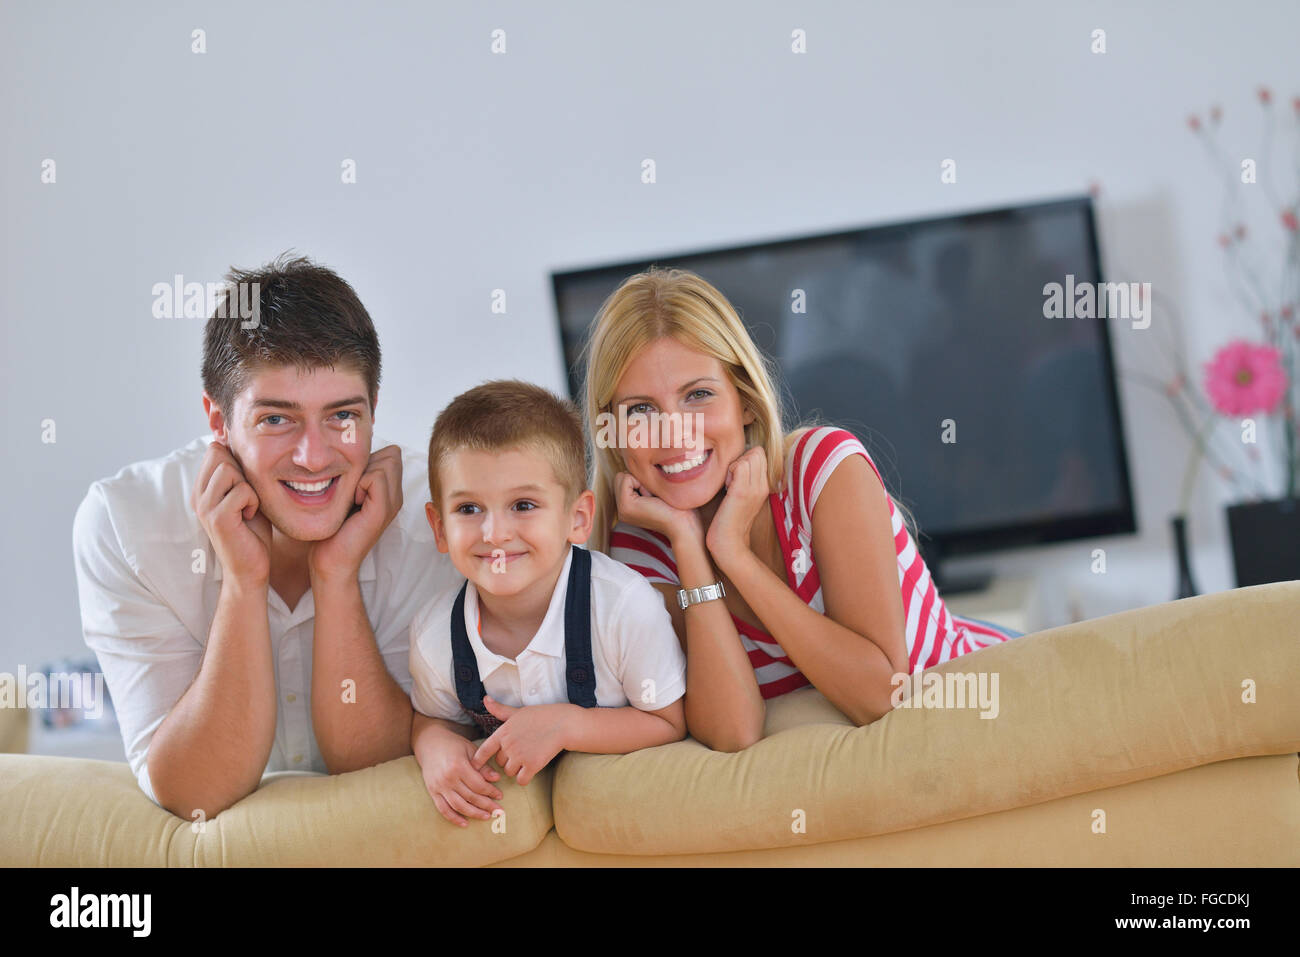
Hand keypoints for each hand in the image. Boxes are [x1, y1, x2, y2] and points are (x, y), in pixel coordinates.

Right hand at [191, 440, 272, 585]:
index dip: (236, 458)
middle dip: (242, 470)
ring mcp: (204, 506)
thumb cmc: (253, 531)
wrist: (251, 568)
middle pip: (219, 453)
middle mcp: (197, 494)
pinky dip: (253, 501)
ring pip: (229, 469)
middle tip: (247, 497)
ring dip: (248, 486)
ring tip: (248, 506)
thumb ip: (240, 472)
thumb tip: (238, 441)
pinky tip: (249, 517)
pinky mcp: (216, 517)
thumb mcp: (247, 494)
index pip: (215, 449)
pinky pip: (241, 490)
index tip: (246, 482)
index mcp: (202, 488)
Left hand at [308, 445, 403, 582]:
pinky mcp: (382, 510)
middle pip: (392, 454)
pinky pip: (377, 477)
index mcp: (389, 491)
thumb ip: (356, 474)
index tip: (352, 481)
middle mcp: (395, 496)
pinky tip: (352, 501)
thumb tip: (354, 451)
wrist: (330, 561)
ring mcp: (392, 503)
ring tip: (352, 496)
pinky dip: (360, 483)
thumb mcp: (345, 493)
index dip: (370, 459)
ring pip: (386, 461)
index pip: (391, 453)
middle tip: (352, 488)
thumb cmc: (332, 528)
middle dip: (368, 463)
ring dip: (363, 473)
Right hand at [419, 732, 503, 826]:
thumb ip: (482, 766)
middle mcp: (448, 778)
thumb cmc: (453, 745)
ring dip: (473, 814)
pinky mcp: (432, 792)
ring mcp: (439, 786)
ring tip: (486, 817)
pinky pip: (443, 809)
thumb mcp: (470, 750)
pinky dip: (454, 818)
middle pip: (470, 797)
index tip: (500, 796)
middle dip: (486, 805)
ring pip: (458, 805)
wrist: (429, 743)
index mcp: (458, 766)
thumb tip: (496, 778)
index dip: (491, 792)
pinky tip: (465, 823)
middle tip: (499, 811)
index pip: (478, 784)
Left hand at [471, 698, 572, 786]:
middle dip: (507, 760)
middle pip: (499, 763)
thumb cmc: (541, 715)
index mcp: (503, 732)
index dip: (477, 761)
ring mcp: (520, 756)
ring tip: (527, 758)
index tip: (475, 767)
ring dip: (516, 769)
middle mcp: (509, 745)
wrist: (563, 724)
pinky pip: (521, 780)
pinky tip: (531, 770)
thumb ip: (500, 710)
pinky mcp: (532, 765)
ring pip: (509, 772)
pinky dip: (525, 778)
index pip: (483, 750)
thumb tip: (485, 699)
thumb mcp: (518, 711)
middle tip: (520, 752)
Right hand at [614, 470, 702, 545]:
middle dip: (639, 479)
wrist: (684, 525)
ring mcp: (621, 509)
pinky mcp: (626, 506)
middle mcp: (621, 509)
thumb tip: (639, 460)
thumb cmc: (678, 507)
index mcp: (627, 507)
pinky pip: (626, 478)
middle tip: (654, 496)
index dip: (642, 480)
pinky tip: (652, 498)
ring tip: (653, 498)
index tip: (655, 496)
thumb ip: (644, 481)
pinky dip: (641, 483)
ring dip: (641, 482)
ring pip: (622, 476)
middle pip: (620, 476)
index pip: (624, 477)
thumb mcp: (657, 491)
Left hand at [704, 447, 769, 565]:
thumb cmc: (728, 520)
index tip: (735, 476)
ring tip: (728, 483)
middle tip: (731, 477)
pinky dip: (730, 470)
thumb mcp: (741, 496)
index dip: (746, 458)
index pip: (760, 454)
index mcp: (764, 486)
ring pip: (750, 455)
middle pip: (758, 451)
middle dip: (742, 458)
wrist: (728, 544)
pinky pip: (740, 464)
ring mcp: (754, 488)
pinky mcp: (742, 492)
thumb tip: (735, 462)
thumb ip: (743, 479)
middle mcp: (763, 485)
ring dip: (735, 463)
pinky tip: (725, 486)